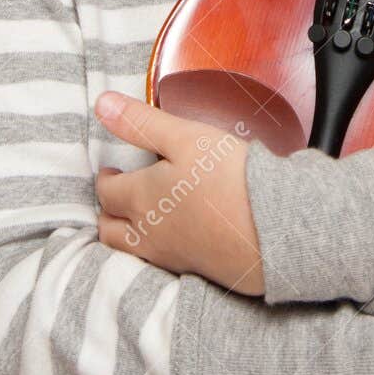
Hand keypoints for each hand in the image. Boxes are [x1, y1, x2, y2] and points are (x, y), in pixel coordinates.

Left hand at [93, 91, 263, 294]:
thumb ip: (141, 122)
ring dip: (123, 235)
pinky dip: (151, 251)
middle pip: (109, 229)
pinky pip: (157, 264)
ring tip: (135, 218)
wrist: (272, 227)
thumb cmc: (227, 177)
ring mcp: (169, 257)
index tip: (112, 170)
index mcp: (140, 198)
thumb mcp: (185, 137)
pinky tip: (168, 239)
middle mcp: (147, 233)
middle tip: (118, 193)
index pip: (106, 192)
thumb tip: (102, 104)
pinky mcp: (194, 270)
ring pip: (129, 251)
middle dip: (108, 210)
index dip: (105, 179)